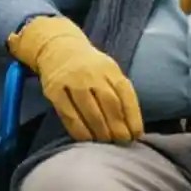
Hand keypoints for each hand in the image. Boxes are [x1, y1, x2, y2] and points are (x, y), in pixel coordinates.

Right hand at [7, 16, 143, 142]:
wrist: (58, 48)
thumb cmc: (90, 67)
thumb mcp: (108, 71)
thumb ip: (119, 93)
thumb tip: (133, 127)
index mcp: (109, 69)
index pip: (125, 95)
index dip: (133, 117)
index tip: (136, 135)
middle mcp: (92, 74)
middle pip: (110, 105)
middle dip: (118, 128)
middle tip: (121, 142)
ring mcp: (72, 81)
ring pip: (90, 113)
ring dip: (101, 132)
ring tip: (105, 142)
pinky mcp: (54, 90)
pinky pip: (69, 116)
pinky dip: (80, 131)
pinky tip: (87, 140)